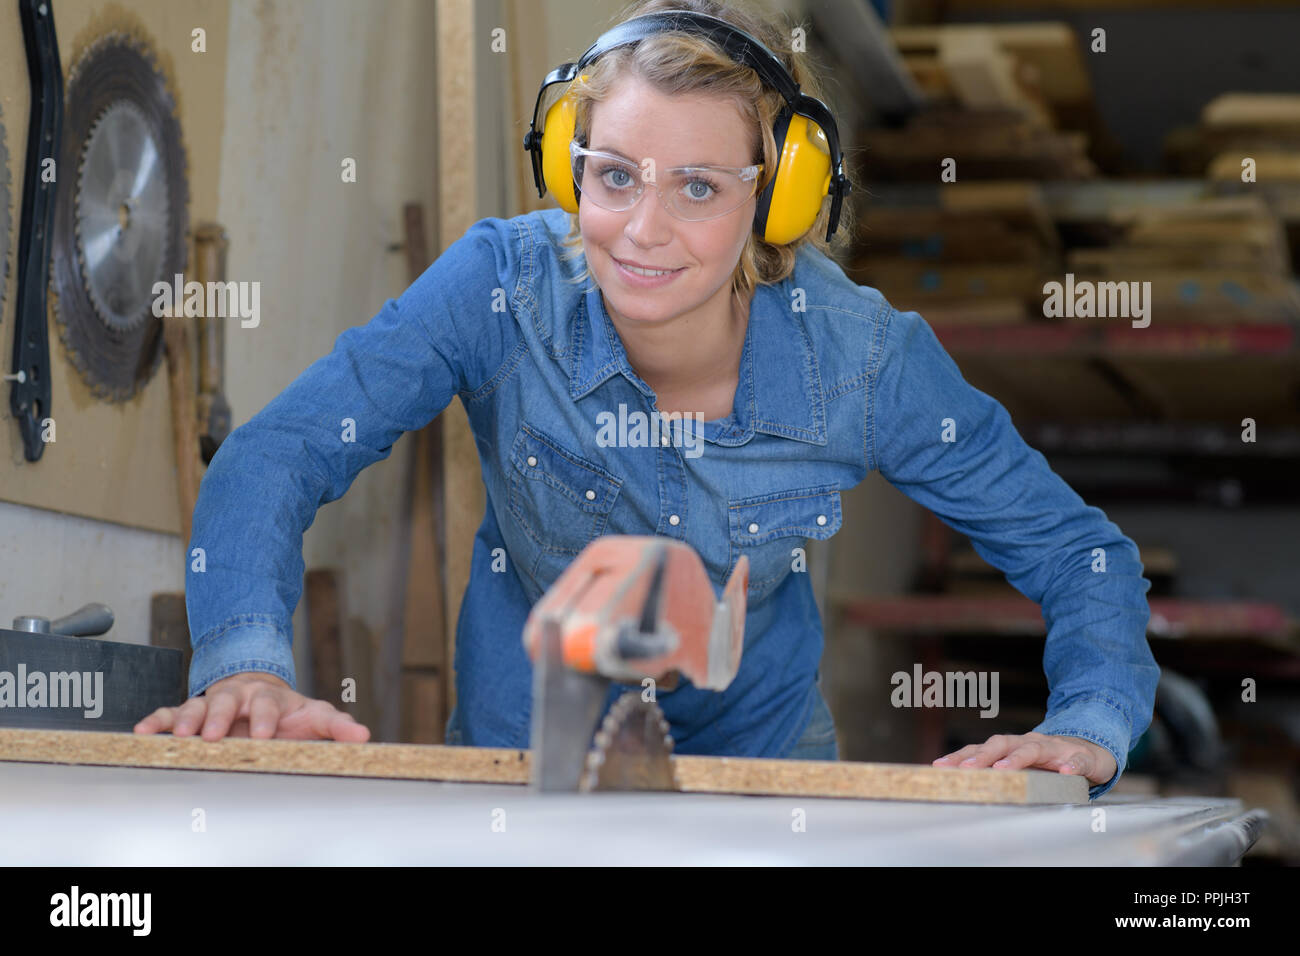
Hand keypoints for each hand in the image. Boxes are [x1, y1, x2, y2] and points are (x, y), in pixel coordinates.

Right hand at [133, 672, 370, 741]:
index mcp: (268, 697)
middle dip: (219, 718)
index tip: (264, 735)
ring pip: (195, 707)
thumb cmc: (287, 711)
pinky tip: (143, 732)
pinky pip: (169, 713)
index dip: (265, 718)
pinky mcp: (189, 712)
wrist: (258, 689)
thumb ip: (337, 726)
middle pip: (226, 702)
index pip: (268, 704)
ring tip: (179, 736)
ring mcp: (211, 703)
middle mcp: (237, 696)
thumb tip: (364, 737)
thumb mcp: (315, 715)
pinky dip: (156, 721)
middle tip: (213, 736)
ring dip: (185, 720)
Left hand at [932, 732, 1116, 787]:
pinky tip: (1068, 772)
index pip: (981, 748)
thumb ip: (995, 771)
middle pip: (1001, 743)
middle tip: (965, 769)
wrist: (1088, 751)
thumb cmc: (1047, 761)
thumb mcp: (1020, 765)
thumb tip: (960, 782)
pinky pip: (1078, 760)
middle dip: (982, 755)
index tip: (939, 766)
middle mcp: (1029, 743)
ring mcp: (1055, 748)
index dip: (960, 756)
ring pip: (1034, 748)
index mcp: (1011, 746)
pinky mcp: (1081, 757)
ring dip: (1018, 758)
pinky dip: (1073, 765)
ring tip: (1004, 769)